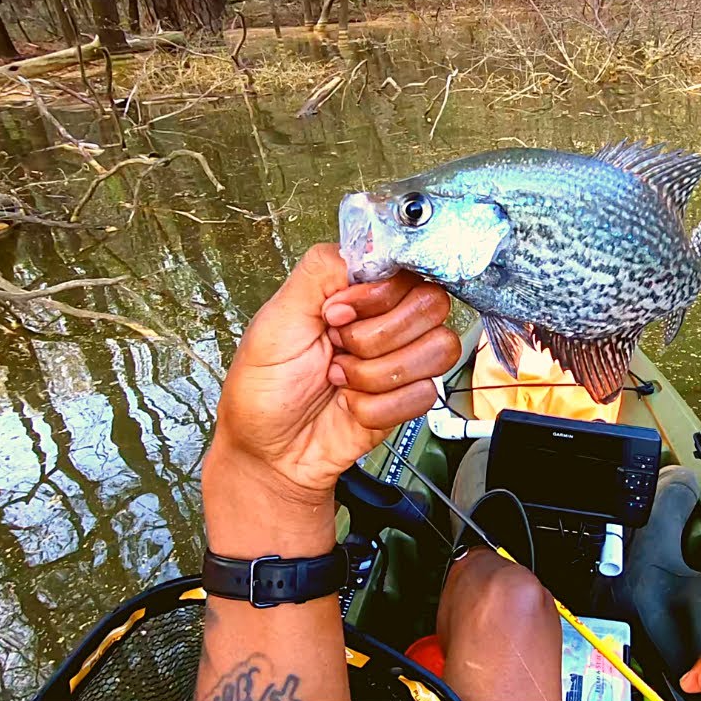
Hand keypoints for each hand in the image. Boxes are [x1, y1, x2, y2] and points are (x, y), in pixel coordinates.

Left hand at [203, 243, 459, 555]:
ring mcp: (401, 359)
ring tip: (342, 379)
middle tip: (337, 348)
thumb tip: (368, 247)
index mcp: (357, 290)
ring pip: (437, 349)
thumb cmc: (263, 387)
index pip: (406, 269)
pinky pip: (424, 394)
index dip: (377, 295)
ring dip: (377, 374)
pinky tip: (352, 406)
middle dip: (375, 337)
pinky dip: (379, 407)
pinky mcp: (409, 398)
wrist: (270, 452)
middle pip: (432, 306)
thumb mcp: (277, 317)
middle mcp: (386, 319)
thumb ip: (322, 271)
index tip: (337, 313)